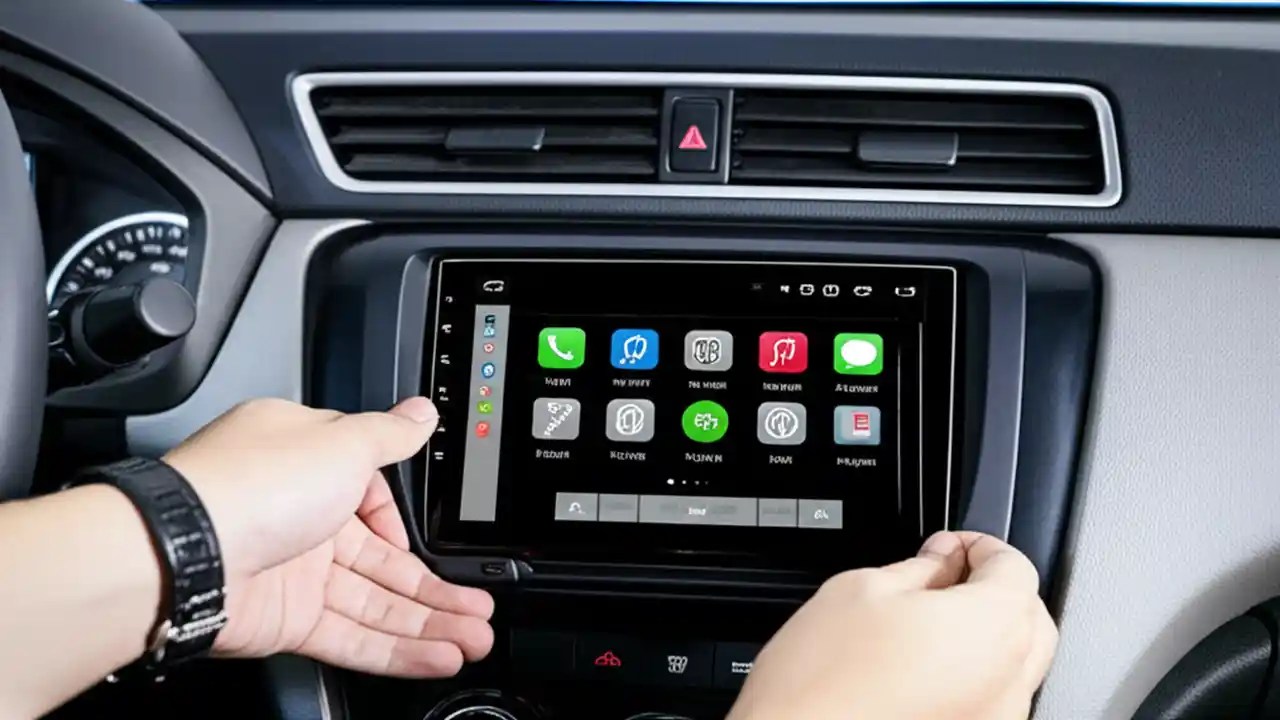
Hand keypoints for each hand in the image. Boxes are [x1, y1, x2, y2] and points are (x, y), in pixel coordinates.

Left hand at [162, 397, 493, 677]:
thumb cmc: (251, 484)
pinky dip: (396, 650)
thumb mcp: (342, 442)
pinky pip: (352, 637)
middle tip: (476, 606)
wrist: (185, 550)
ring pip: (374, 604)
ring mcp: (291, 571)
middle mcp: (298, 515)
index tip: (435, 541)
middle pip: (382, 560)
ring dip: (427, 623)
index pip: (370, 494)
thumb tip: (422, 414)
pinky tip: (434, 655)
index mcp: (306, 463)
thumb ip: (391, 436)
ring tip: (472, 639)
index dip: (403, 521)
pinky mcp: (285, 620)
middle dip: (434, 587)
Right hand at [728, 532, 1056, 719]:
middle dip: (993, 588)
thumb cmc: (821, 678)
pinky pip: (991, 697)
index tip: (947, 546)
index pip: (1014, 566)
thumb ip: (919, 567)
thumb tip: (942, 557)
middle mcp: (1008, 679)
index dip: (978, 545)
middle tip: (942, 577)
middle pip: (1029, 616)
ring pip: (1015, 662)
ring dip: (986, 634)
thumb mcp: (862, 589)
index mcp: (990, 626)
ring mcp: (996, 717)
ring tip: (927, 624)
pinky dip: (972, 674)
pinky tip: (921, 667)